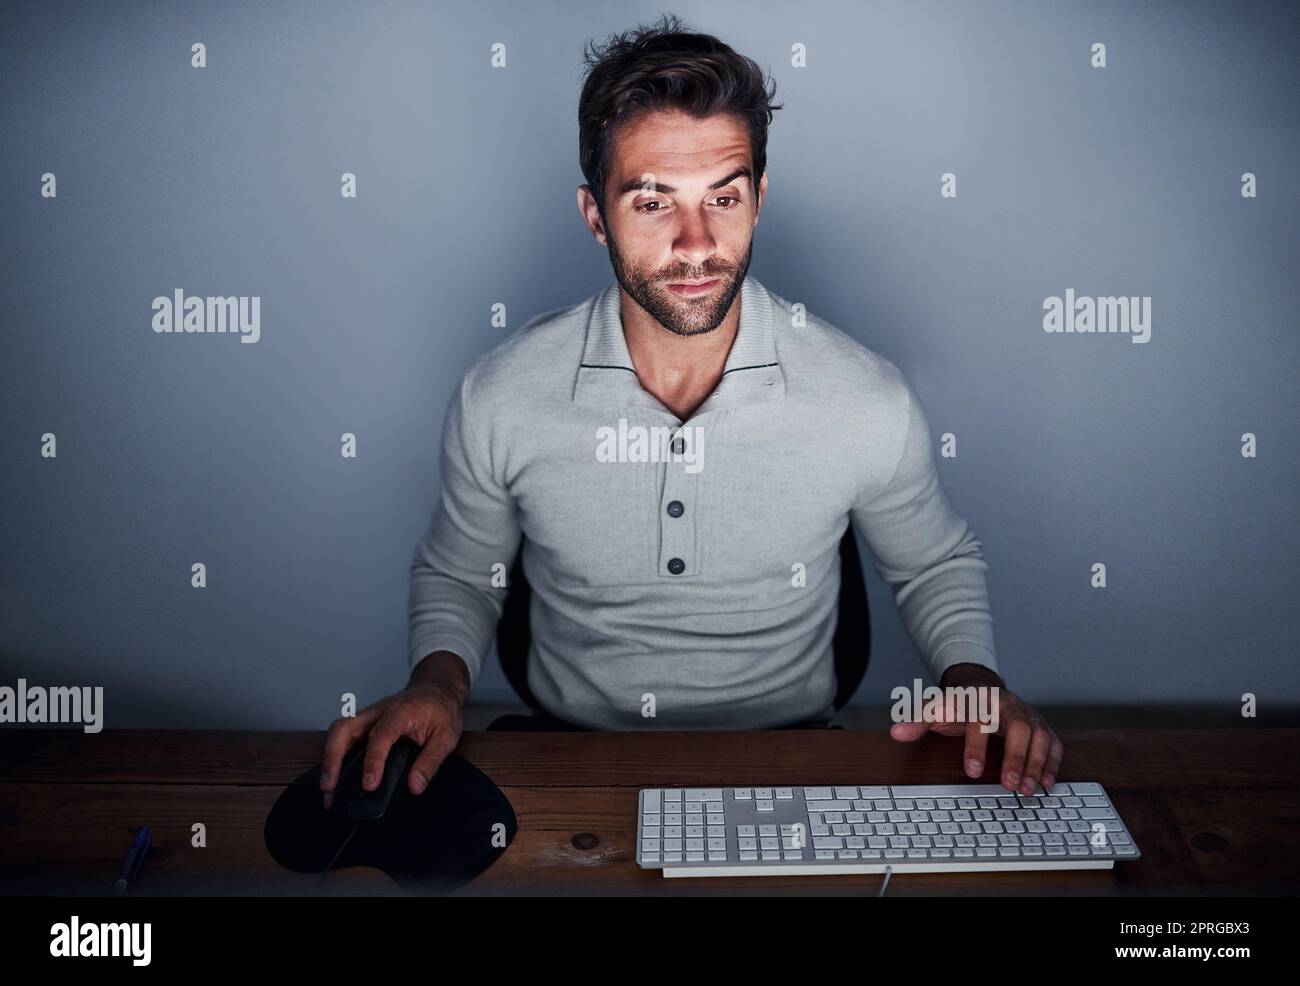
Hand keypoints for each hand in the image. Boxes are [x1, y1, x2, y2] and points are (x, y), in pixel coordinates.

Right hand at [319, 651, 468, 807]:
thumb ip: (430, 762)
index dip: (373, 761)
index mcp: (400, 712)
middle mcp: (378, 711)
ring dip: (329, 758)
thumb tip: (415, 786)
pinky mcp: (364, 723)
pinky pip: (343, 737)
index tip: (369, 785)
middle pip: (344, 727)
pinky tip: (335, 777)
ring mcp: (368, 716)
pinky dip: (335, 755)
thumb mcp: (446, 736)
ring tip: (327, 788)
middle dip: (333, 757)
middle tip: (330, 786)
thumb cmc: (440, 710)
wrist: (436, 689)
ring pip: (338, 731)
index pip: (380, 736)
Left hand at [888, 663, 1063, 794]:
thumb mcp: (935, 710)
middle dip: (1016, 757)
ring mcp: (1027, 714)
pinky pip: (1053, 742)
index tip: (972, 771)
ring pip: (1040, 735)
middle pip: (1019, 728)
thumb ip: (917, 721)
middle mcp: (1007, 705)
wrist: (979, 688)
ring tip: (1029, 789)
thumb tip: (896, 732)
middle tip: (1010, 785)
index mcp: (979, 700)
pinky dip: (1053, 762)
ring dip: (1037, 763)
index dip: (976, 747)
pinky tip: (1047, 782)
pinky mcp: (1040, 726)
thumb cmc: (957, 706)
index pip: (980, 721)